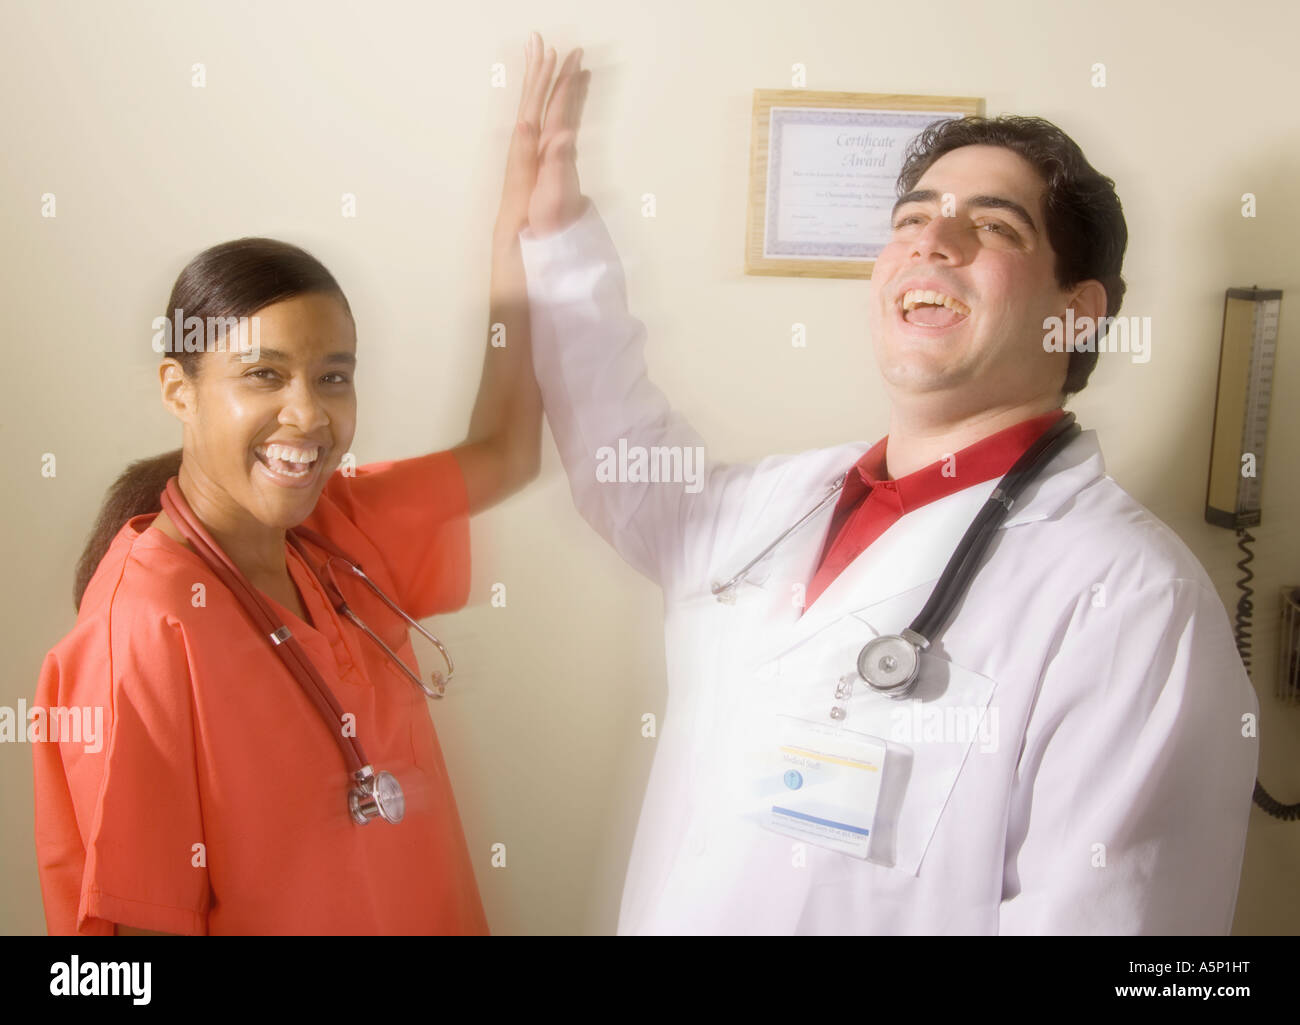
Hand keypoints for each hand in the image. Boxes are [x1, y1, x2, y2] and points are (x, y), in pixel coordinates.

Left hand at [494, 32, 589, 243]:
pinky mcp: (536, 180)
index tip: (556, 57)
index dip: (547, 85)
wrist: (522, 269)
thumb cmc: (539, 236)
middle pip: (532, 108)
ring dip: (540, 90)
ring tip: (545, 62)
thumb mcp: (547, 204)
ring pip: (534, 119)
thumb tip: (561, 131)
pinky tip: (546, 108)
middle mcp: (527, 159)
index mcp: (531, 160)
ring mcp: (530, 169)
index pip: (539, 113)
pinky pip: (539, 135)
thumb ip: (553, 168)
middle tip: (543, 42)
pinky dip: (545, 116)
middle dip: (540, 75)